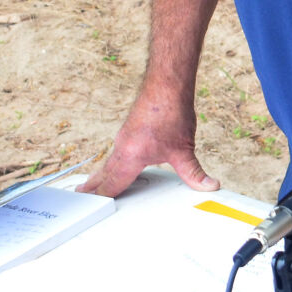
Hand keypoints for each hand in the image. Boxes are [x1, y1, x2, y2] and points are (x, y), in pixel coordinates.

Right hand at [78, 85, 218, 196]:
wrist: (166, 84)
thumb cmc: (170, 112)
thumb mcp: (183, 149)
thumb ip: (194, 172)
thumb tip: (210, 186)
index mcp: (130, 156)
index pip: (113, 183)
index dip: (102, 196)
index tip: (92, 206)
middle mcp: (122, 147)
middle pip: (105, 172)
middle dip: (94, 186)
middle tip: (80, 195)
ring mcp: (124, 137)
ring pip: (109, 161)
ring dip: (101, 173)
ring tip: (92, 182)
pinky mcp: (130, 129)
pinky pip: (116, 151)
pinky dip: (111, 161)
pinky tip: (117, 162)